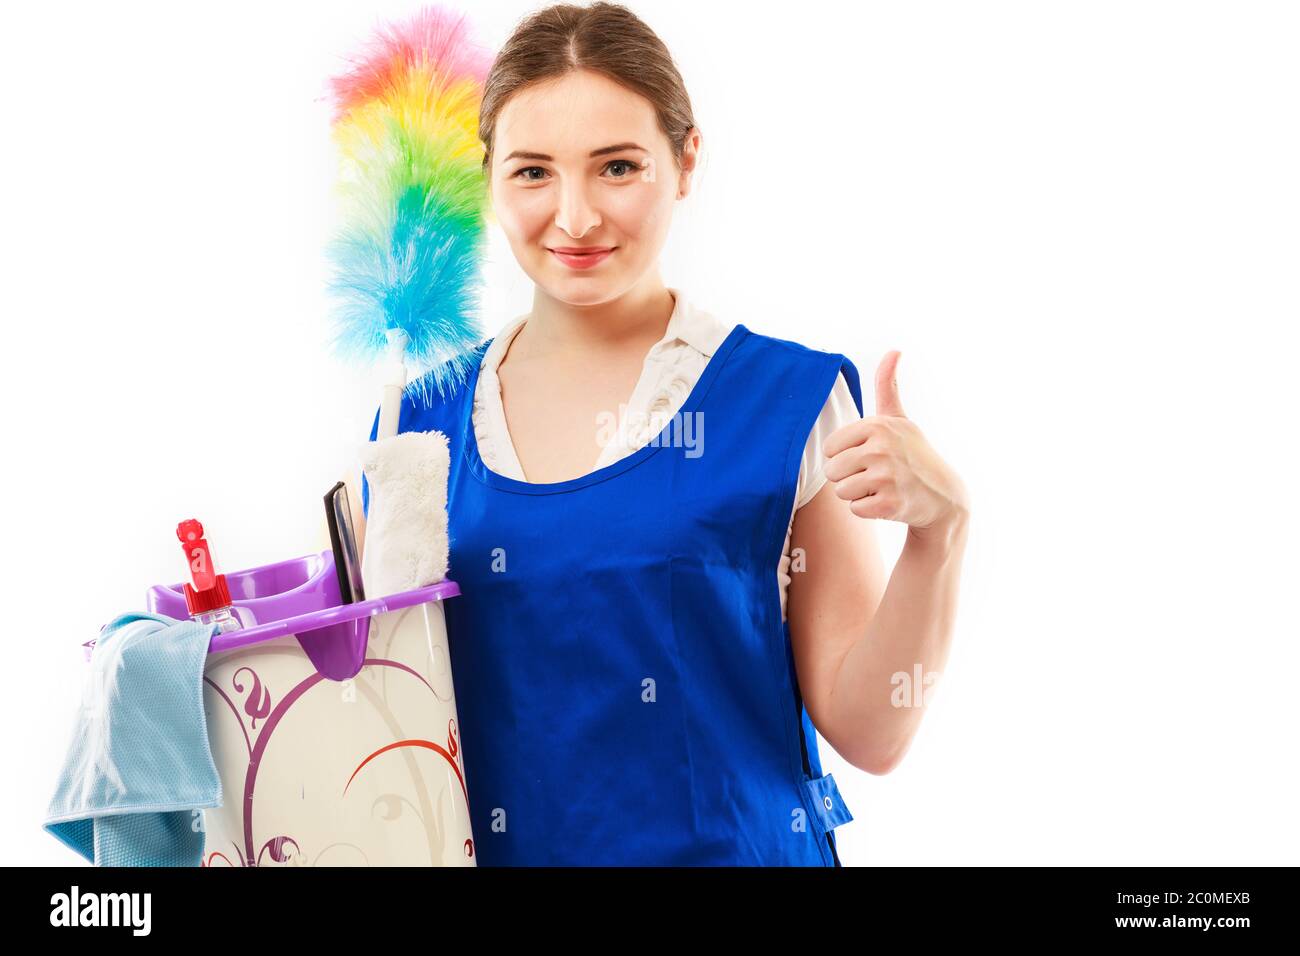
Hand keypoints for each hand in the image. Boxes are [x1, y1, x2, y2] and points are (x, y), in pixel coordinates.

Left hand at [822, 351, 969, 534]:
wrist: (944, 496)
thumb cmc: (913, 455)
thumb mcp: (900, 418)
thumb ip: (888, 386)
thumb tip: (894, 349)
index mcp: (876, 425)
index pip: (830, 449)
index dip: (846, 457)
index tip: (871, 456)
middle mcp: (880, 448)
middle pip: (832, 472)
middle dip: (850, 478)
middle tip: (878, 475)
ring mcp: (886, 476)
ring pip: (841, 492)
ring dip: (859, 495)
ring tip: (884, 488)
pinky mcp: (889, 503)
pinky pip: (855, 510)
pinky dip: (869, 511)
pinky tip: (890, 502)